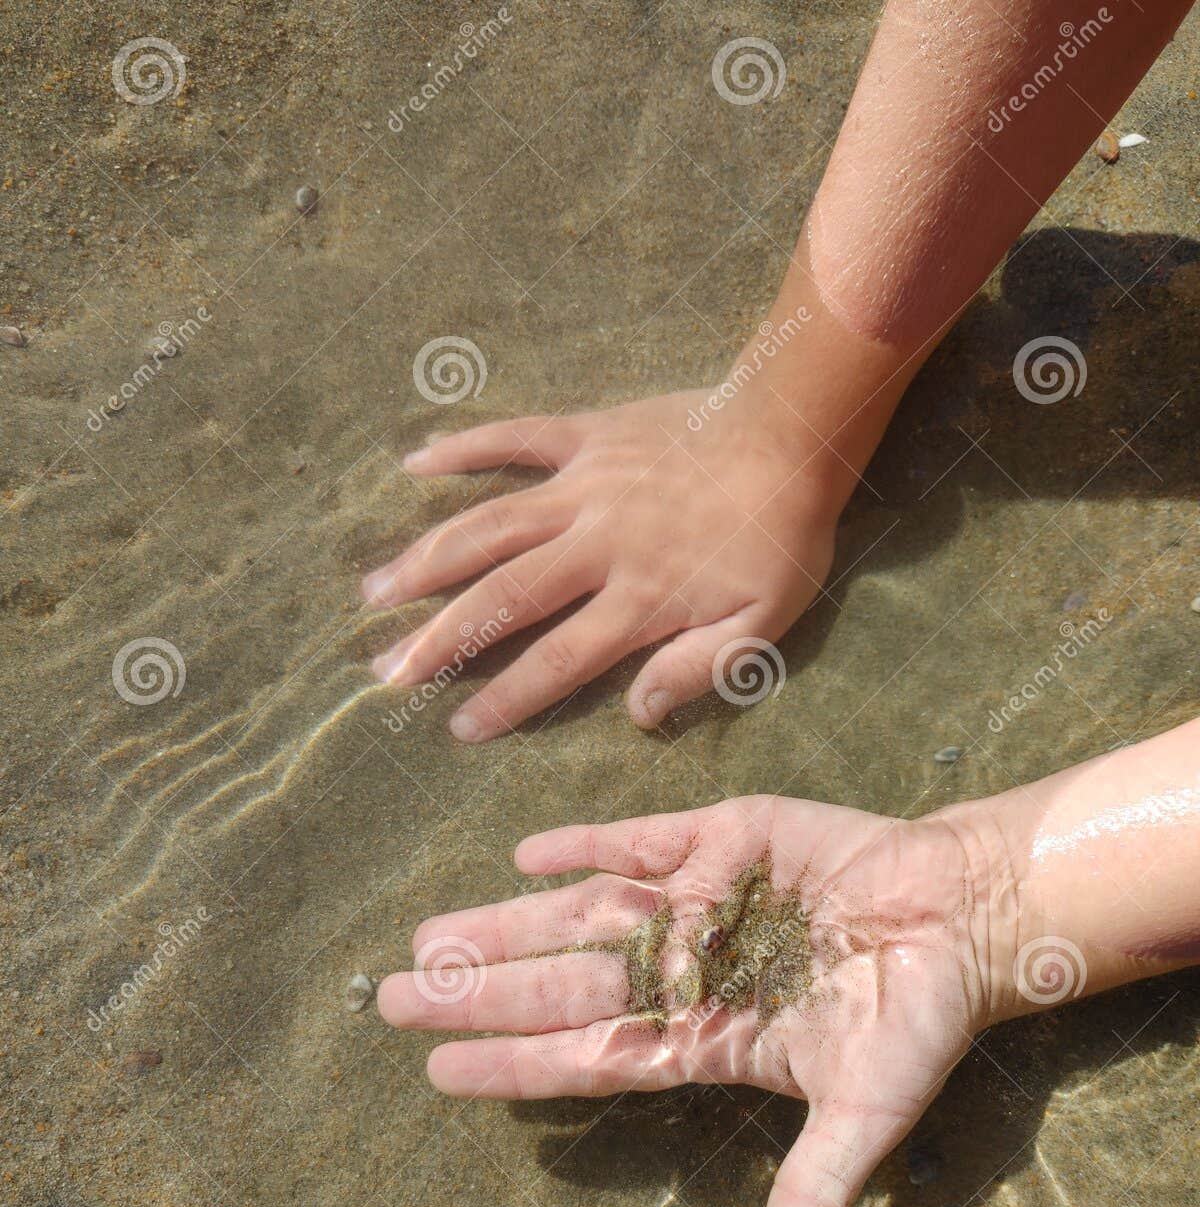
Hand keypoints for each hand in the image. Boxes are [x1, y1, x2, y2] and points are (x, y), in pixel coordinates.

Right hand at [361, 391, 842, 739]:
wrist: (797, 430)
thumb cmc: (784, 535)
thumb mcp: (764, 623)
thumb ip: (699, 670)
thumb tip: (639, 715)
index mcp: (638, 599)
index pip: (557, 661)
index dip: (506, 698)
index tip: (458, 726)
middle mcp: (596, 545)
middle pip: (503, 599)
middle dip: (440, 640)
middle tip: (386, 671)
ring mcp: (585, 486)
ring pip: (490, 525)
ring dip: (428, 558)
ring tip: (375, 590)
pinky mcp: (589, 435)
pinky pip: (516, 437)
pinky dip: (465, 447)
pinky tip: (415, 460)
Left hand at [377, 796, 1001, 1206]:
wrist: (966, 915)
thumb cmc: (917, 1015)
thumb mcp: (869, 1112)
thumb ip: (819, 1187)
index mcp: (703, 1036)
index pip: (588, 1055)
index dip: (513, 1064)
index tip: (436, 1074)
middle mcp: (684, 970)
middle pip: (563, 984)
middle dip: (480, 993)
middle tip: (391, 999)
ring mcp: (699, 902)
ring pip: (584, 913)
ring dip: (508, 922)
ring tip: (429, 935)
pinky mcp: (727, 839)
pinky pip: (643, 841)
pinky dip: (589, 845)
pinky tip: (527, 856)